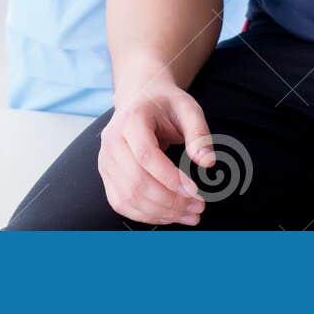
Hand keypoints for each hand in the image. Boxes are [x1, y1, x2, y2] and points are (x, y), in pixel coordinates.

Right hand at [97, 81, 213, 225]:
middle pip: (136, 181)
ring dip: (160, 213)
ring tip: (189, 214)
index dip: (170, 178)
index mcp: (131, 120)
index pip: (145, 155)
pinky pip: (122, 203)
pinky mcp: (107, 176)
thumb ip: (199, 133)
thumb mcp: (188, 108)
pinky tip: (169, 215)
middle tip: (198, 207)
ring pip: (128, 197)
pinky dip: (146, 215)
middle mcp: (112, 141)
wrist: (140, 98)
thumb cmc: (165, 105)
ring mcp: (106, 160)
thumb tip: (207, 163)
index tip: (195, 191)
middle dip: (170, 201)